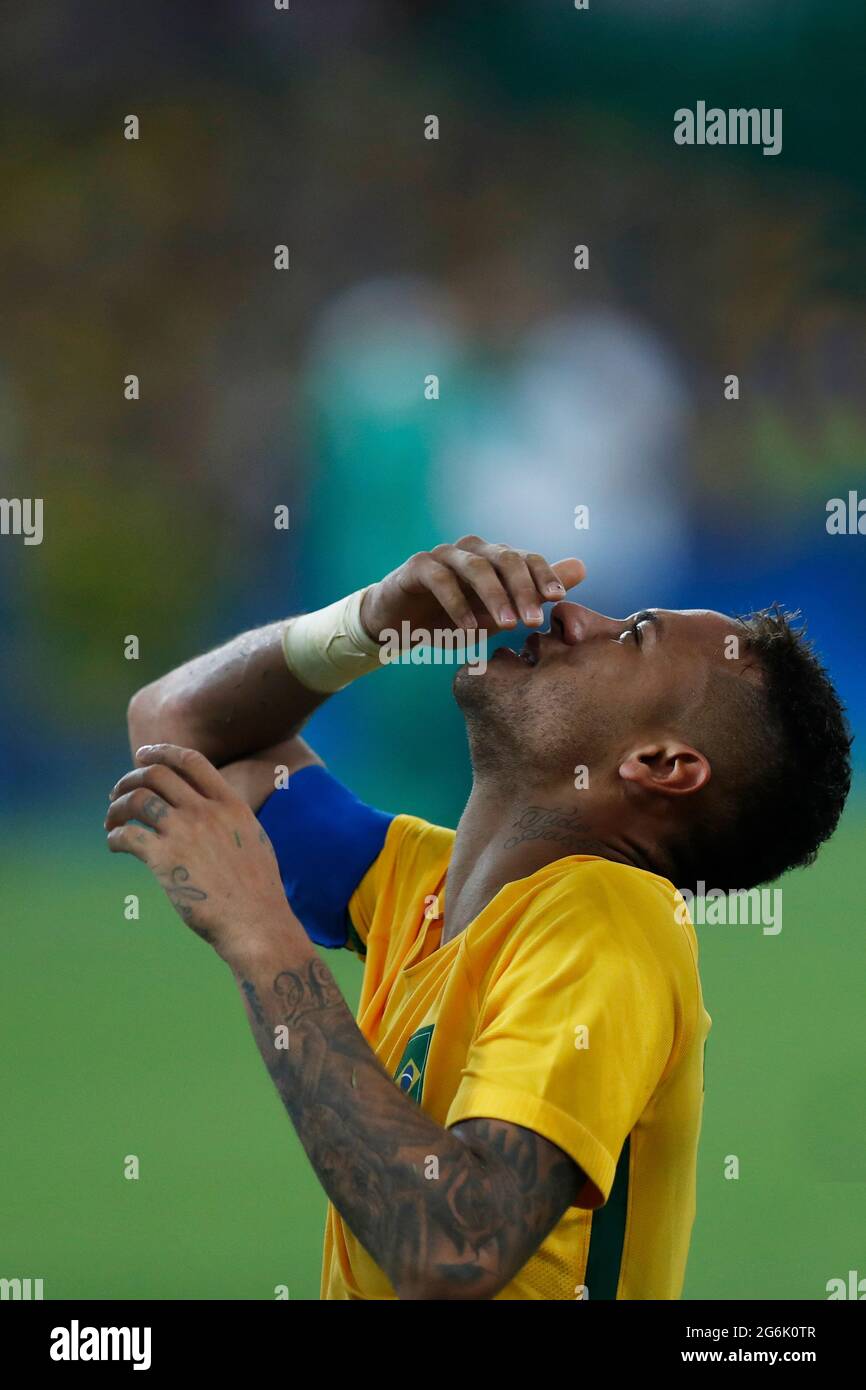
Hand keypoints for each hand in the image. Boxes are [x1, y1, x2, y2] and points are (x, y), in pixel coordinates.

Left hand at [105, 744, 289, 964]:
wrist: (256, 923)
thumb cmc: (257, 891)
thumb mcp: (254, 840)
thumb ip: (231, 819)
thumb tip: (213, 811)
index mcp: (230, 805)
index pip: (191, 760)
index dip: (162, 752)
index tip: (143, 755)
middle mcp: (206, 812)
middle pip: (157, 774)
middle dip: (131, 778)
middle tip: (118, 793)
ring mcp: (185, 833)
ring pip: (138, 799)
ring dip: (117, 806)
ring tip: (111, 820)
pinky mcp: (165, 860)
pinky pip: (128, 834)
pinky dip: (115, 835)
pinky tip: (115, 844)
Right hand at [360, 535, 584, 643]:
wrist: (399, 624)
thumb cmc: (453, 617)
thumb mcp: (498, 612)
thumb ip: (534, 591)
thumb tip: (581, 568)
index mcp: (495, 557)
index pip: (527, 558)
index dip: (544, 575)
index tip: (559, 600)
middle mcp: (472, 549)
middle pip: (505, 558)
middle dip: (523, 589)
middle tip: (533, 621)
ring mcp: (444, 555)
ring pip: (476, 567)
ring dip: (494, 597)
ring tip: (507, 625)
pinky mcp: (417, 567)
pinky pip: (441, 580)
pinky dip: (458, 604)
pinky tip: (469, 629)